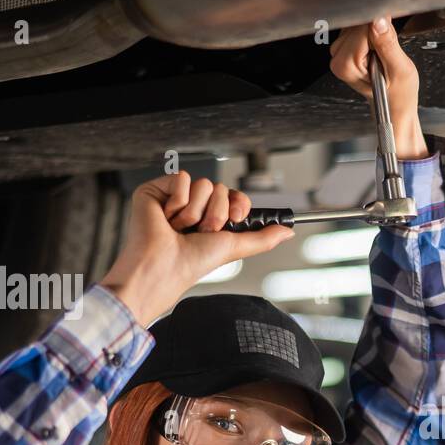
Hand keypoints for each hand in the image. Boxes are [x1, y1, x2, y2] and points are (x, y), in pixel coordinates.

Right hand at [98, 172, 295, 327]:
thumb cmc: (192, 262)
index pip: (234, 196)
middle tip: (201, 232)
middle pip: (221, 188)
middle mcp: (194, 206)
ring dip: (196, 212)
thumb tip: (287, 231)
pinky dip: (178, 202)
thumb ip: (262, 238)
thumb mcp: (235, 248)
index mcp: (211, 218)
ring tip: (182, 229)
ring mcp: (175, 197)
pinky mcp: (157, 189)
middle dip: (216, 214)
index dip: (238, 204)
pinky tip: (168, 218)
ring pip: (203, 184)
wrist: (164, 266)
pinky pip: (181, 178)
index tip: (236, 218)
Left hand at [330, 16, 428, 159]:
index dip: (382, 31)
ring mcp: (339, 54)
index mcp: (347, 65)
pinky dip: (370, 36)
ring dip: (374, 35)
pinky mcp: (344, 49)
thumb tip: (379, 20)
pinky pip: (358, 30)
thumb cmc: (397, 97)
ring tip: (381, 56)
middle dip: (376, 33)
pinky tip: (376, 53)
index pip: (364, 28)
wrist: (394, 109)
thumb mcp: (400, 70)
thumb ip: (388, 43)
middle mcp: (338, 59)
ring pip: (358, 25)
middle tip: (386, 55)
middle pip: (359, 25)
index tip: (389, 45)